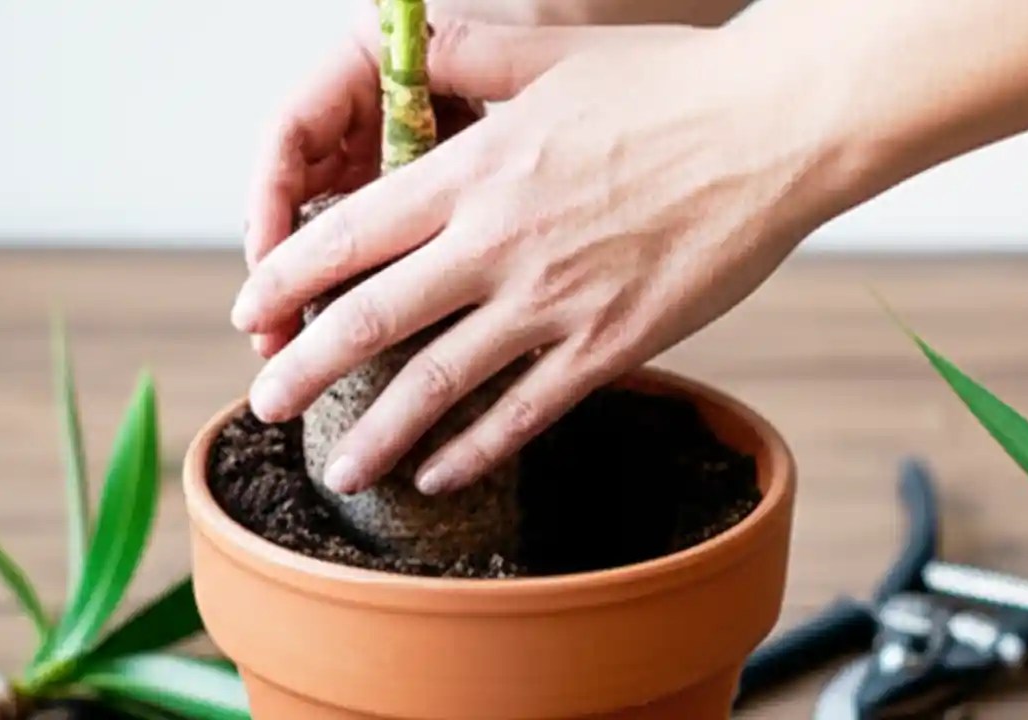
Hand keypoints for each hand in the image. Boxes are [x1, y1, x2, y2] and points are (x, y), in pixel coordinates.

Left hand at [232, 14, 854, 494]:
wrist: (775, 130)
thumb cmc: (671, 85)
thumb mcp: (555, 54)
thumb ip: (468, 56)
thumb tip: (398, 34)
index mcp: (476, 171)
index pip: (350, 235)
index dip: (287, 278)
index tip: (252, 308)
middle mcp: (499, 243)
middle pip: (372, 320)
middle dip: (303, 369)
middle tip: (263, 405)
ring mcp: (554, 301)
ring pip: (439, 382)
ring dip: (377, 431)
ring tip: (341, 470)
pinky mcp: (612, 345)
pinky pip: (526, 412)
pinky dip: (475, 449)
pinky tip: (439, 473)